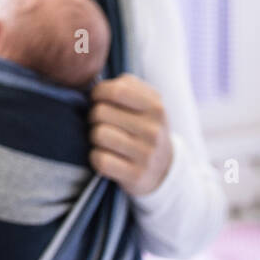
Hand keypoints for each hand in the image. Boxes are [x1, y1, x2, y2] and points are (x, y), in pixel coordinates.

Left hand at [88, 73, 172, 196]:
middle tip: (105, 124)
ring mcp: (146, 155)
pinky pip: (99, 160)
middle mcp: (154, 131)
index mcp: (156, 107)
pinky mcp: (136, 176)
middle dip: (95, 117)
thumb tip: (98, 84)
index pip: (115, 90)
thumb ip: (125, 85)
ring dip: (95, 137)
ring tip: (106, 140)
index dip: (98, 93)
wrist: (164, 169)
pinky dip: (97, 158)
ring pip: (98, 134)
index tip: (99, 100)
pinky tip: (108, 157)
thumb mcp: (146, 102)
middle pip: (100, 112)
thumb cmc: (144, 127)